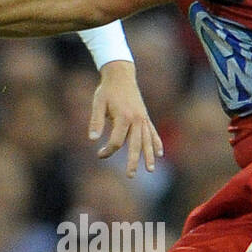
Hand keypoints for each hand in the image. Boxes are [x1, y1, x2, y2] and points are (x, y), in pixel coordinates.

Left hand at [90, 60, 162, 175]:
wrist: (121, 75)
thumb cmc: (107, 90)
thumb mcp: (98, 103)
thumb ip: (95, 120)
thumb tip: (92, 139)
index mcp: (123, 117)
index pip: (116, 141)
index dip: (107, 150)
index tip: (99, 154)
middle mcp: (136, 119)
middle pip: (135, 144)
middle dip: (133, 161)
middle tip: (130, 175)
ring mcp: (143, 119)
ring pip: (147, 141)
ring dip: (148, 156)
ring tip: (150, 170)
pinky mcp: (145, 117)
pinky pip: (153, 133)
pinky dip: (156, 143)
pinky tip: (160, 154)